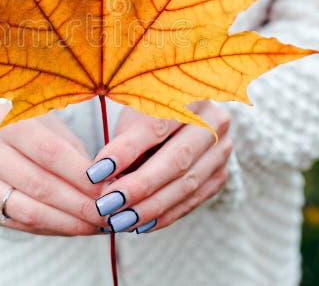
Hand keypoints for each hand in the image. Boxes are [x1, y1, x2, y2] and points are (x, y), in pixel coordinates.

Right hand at [0, 103, 102, 235]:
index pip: (47, 150)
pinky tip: (72, 227)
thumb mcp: (56, 131)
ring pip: (27, 209)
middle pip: (38, 183)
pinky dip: (51, 228)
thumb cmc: (36, 134)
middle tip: (105, 212)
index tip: (106, 188)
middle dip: (77, 203)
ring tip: (93, 224)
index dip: (79, 173)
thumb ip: (77, 156)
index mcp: (2, 117)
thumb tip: (107, 186)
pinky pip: (18, 223)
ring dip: (66, 221)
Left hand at [86, 101, 231, 233]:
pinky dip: (166, 214)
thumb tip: (104, 179)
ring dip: (150, 207)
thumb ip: (124, 141)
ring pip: (187, 184)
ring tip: (119, 220)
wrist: (184, 115)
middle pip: (177, 159)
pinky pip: (194, 200)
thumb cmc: (148, 110)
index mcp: (189, 92)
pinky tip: (141, 224)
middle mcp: (214, 120)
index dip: (125, 152)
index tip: (95, 173)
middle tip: (107, 204)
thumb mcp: (133, 113)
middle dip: (138, 187)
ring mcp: (223, 148)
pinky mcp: (221, 173)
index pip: (155, 126)